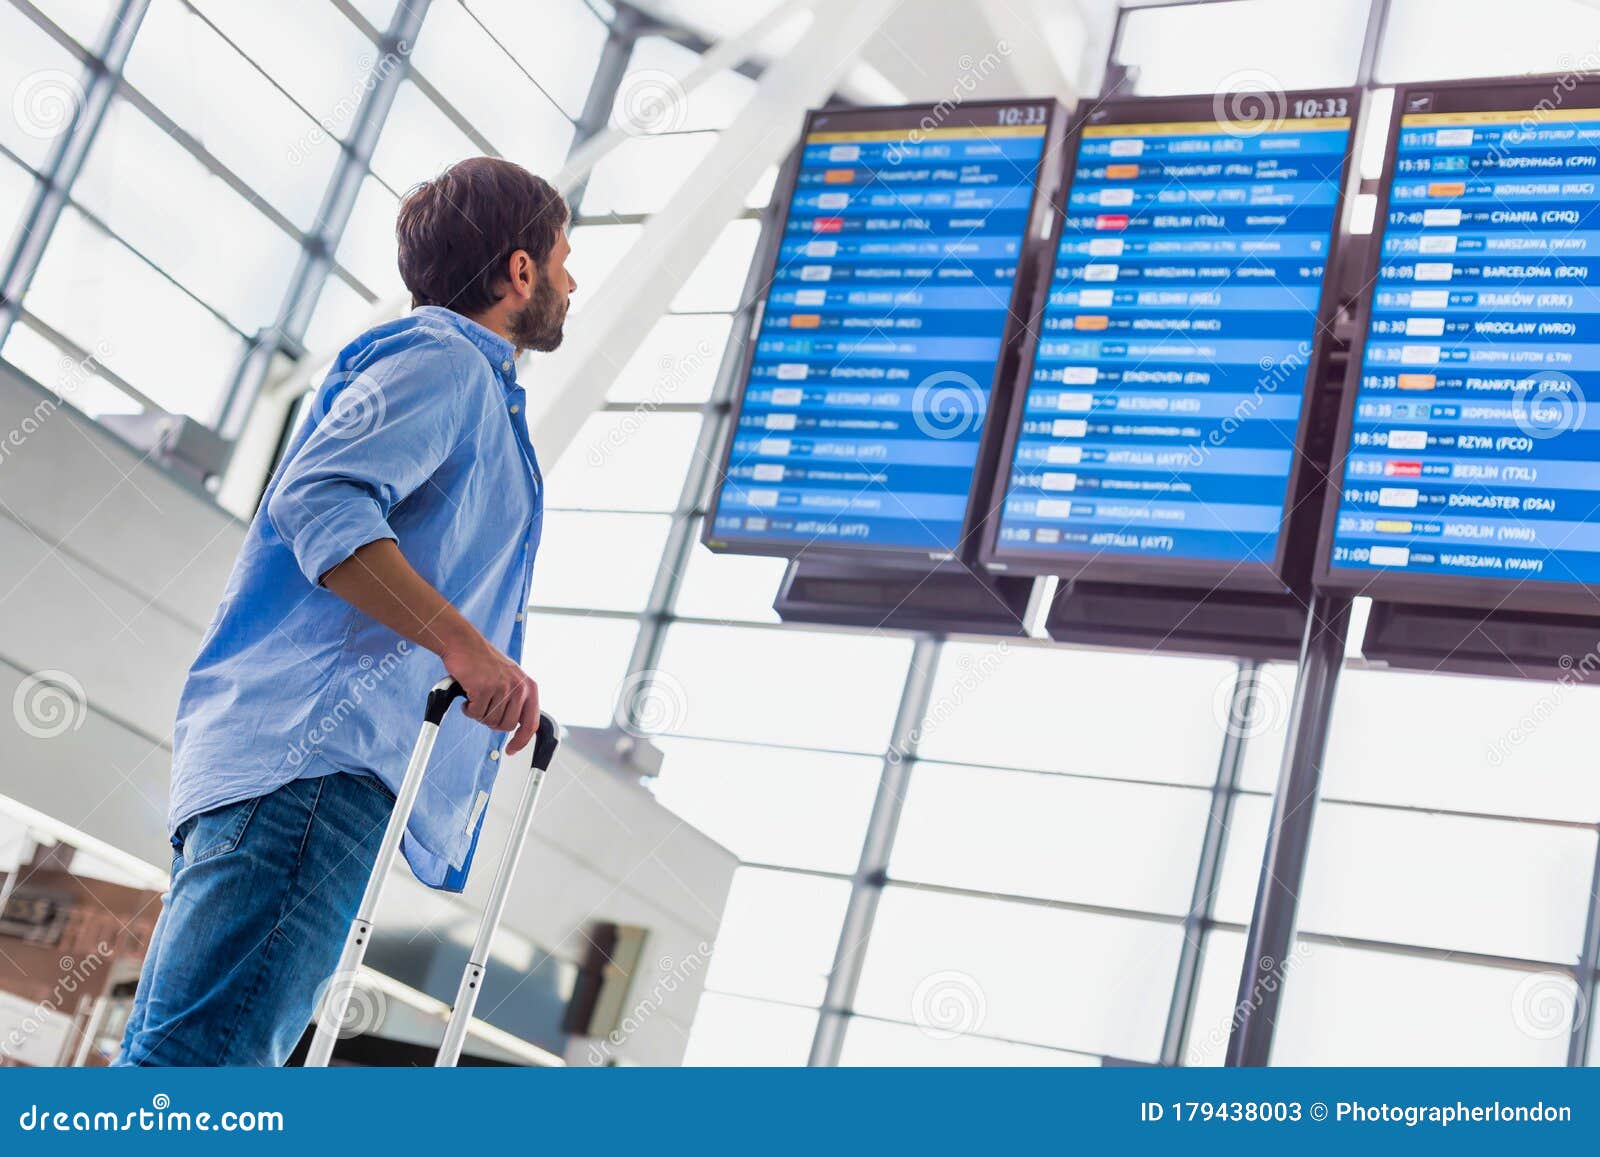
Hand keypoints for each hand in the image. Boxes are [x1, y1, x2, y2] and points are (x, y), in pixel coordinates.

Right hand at [440, 636, 541, 755]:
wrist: (464, 643)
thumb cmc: (484, 662)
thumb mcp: (510, 678)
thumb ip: (516, 700)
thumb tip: (515, 727)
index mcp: (529, 687)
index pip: (531, 723)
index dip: (521, 741)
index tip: (511, 750)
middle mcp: (519, 688)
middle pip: (506, 726)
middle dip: (491, 722)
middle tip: (483, 707)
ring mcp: (502, 688)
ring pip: (489, 721)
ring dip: (478, 713)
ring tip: (476, 696)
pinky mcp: (484, 688)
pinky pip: (474, 713)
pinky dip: (468, 708)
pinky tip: (468, 693)